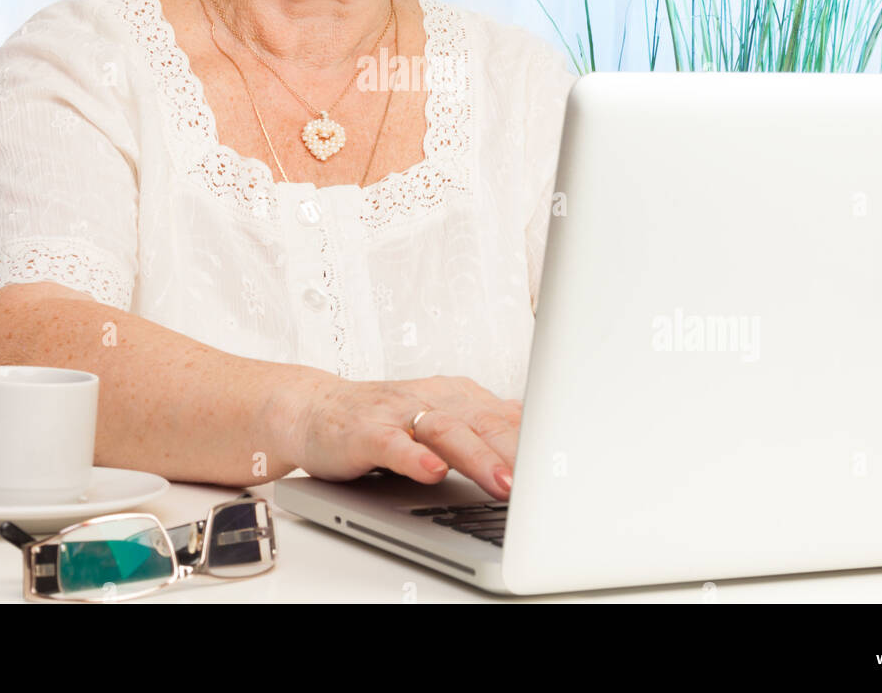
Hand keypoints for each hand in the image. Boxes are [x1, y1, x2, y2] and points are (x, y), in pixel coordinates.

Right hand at [276, 373, 522, 500]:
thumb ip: (486, 430)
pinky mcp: (365, 432)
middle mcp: (433, 398)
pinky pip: (393, 444)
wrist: (314, 409)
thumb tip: (543, 447)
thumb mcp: (443, 422)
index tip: (568, 466)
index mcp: (459, 396)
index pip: (508, 417)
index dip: (540, 442)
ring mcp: (398, 413)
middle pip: (485, 421)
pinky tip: (432, 472)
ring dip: (478, 457)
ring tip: (505, 485)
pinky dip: (414, 458)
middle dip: (518, 451)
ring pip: (446, 431)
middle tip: (546, 482)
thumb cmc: (385, 422)